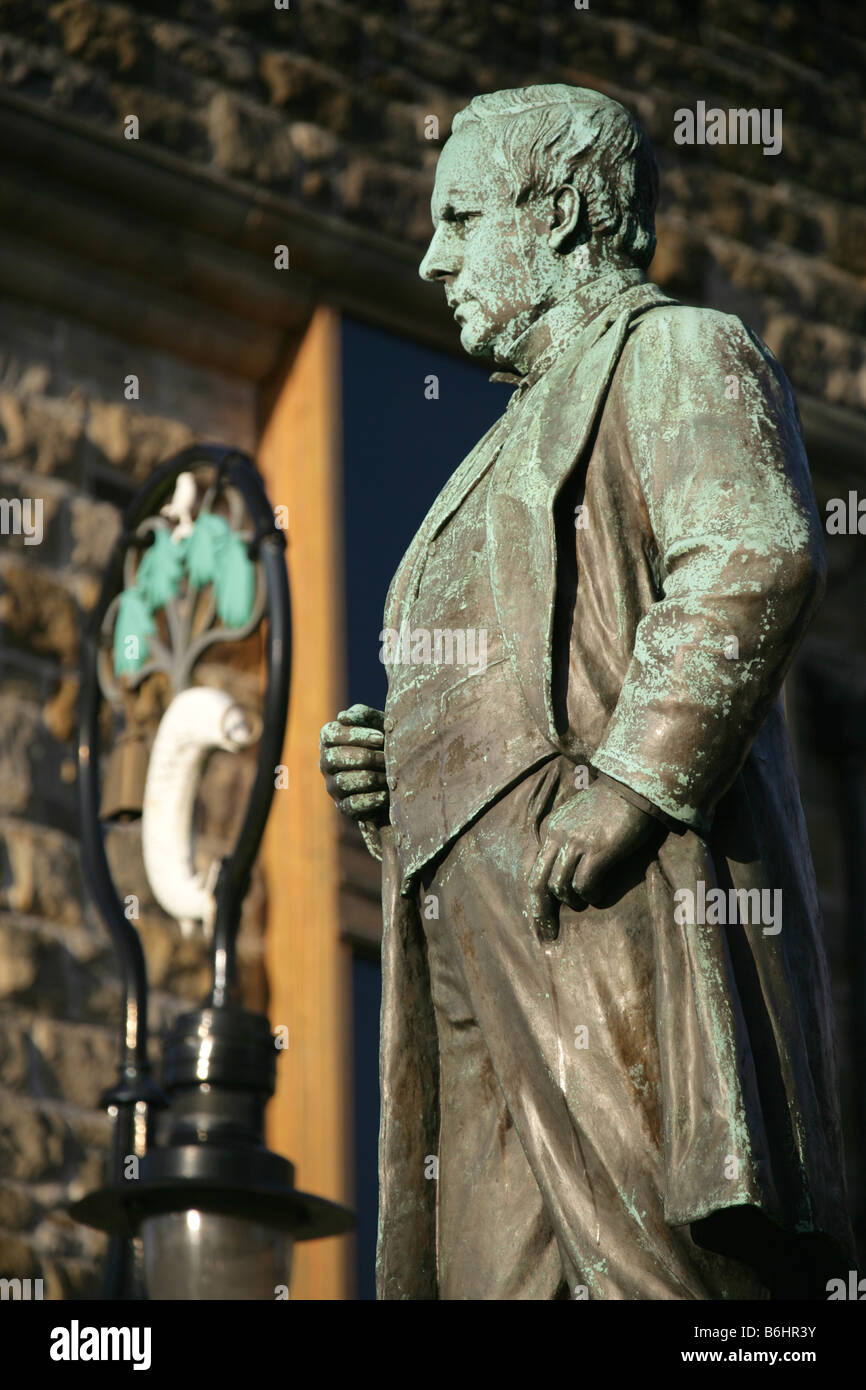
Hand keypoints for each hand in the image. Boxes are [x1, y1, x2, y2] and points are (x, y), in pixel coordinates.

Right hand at [319, 704, 388, 824]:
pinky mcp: (344, 806)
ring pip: (343, 782)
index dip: (356, 736)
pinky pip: (352, 805)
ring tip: (390, 775)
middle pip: (334, 759)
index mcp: (330, 739)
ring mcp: (333, 786)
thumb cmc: (386, 741)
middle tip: (387, 758)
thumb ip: (363, 715)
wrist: (399, 772)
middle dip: (365, 758)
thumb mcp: (379, 724)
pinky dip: (372, 799)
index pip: (331, 735)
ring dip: (371, 778)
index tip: (380, 738)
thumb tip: (343, 717)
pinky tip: (388, 793)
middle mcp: (326, 763)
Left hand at [529, 779, 658, 939]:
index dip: (536, 899)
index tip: (540, 921)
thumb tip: (564, 877)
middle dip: (541, 913)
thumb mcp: (580, 820)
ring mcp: (577, 842)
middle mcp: (558, 836)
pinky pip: (585, 885)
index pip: (534, 870)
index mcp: (552, 829)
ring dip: (574, 900)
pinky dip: (591, 895)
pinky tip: (600, 894)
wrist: (636, 785)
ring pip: (561, 887)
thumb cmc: (613, 806)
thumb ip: (568, 842)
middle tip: (548, 935)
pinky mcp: (599, 849)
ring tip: (588, 900)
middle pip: (538, 882)